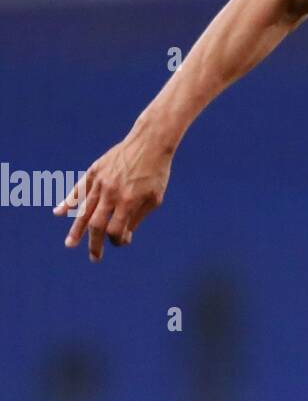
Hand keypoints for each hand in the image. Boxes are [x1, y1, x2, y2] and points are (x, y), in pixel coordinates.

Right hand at [54, 125, 172, 261]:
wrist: (149, 142)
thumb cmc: (155, 174)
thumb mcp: (154, 199)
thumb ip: (136, 218)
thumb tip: (121, 236)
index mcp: (128, 201)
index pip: (116, 230)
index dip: (117, 240)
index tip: (122, 240)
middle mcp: (111, 193)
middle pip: (96, 225)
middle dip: (94, 244)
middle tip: (94, 258)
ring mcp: (100, 181)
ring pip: (84, 210)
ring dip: (77, 230)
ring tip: (70, 244)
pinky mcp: (94, 171)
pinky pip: (79, 189)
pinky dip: (68, 201)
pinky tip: (59, 212)